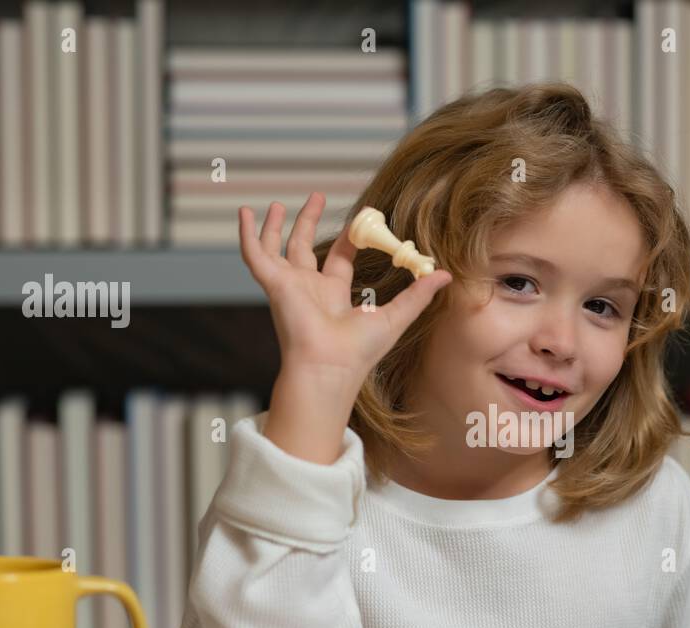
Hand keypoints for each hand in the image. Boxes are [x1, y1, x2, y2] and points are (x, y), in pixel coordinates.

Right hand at [238, 194, 452, 390]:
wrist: (330, 367)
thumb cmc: (359, 352)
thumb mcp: (397, 316)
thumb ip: (418, 294)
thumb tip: (445, 274)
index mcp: (333, 296)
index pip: (339, 260)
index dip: (348, 239)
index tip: (360, 220)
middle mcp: (308, 289)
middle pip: (305, 249)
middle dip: (309, 222)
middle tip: (316, 197)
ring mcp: (288, 286)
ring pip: (277, 249)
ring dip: (276, 226)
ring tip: (278, 203)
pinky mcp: (273, 284)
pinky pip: (254, 255)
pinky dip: (247, 234)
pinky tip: (243, 213)